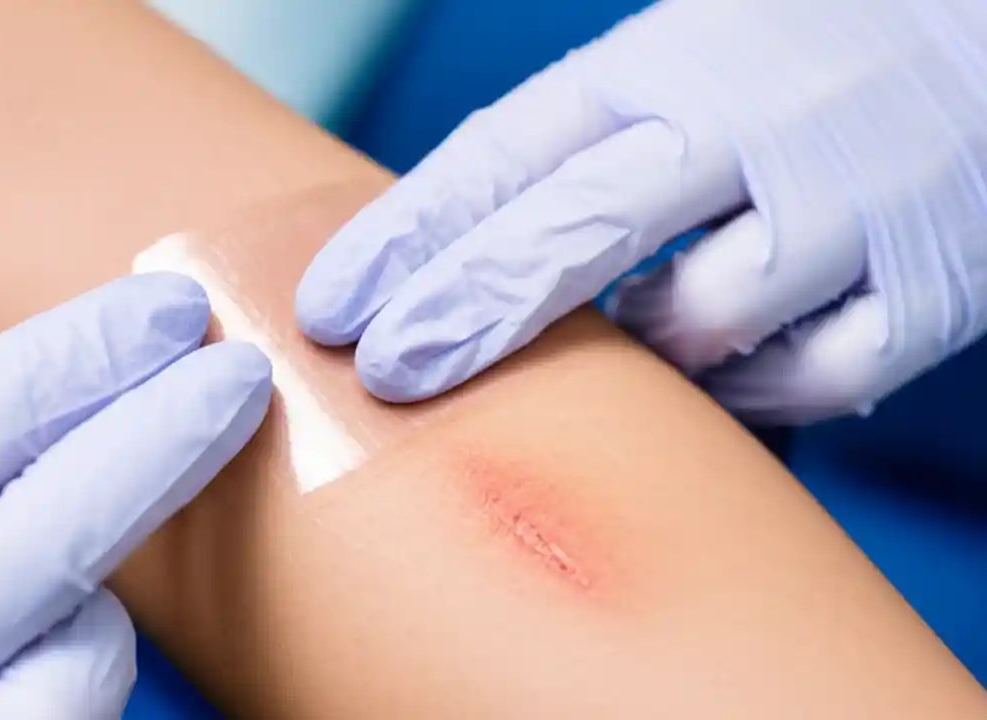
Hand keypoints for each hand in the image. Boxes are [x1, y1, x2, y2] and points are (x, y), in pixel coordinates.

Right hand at [0, 274, 271, 717]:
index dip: (92, 352)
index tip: (169, 308)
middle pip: (67, 520)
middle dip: (171, 432)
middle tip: (237, 374)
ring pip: (92, 639)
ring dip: (93, 592)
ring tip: (35, 588)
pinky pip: (74, 713)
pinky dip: (71, 672)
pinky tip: (26, 662)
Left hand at [296, 0, 986, 423]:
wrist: (983, 36)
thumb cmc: (790, 67)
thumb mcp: (675, 62)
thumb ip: (571, 146)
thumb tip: (433, 260)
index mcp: (670, 58)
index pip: (510, 150)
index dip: (407, 236)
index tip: (327, 308)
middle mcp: (754, 125)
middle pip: (580, 230)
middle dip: (470, 309)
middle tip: (385, 374)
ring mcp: (849, 207)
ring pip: (699, 318)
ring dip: (636, 347)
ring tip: (623, 333)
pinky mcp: (929, 288)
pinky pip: (809, 377)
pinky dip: (751, 385)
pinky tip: (728, 361)